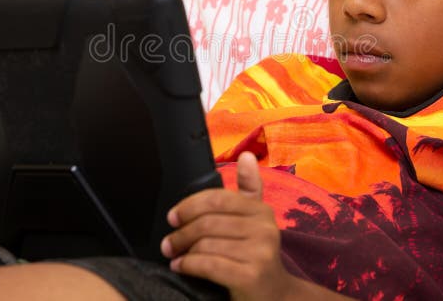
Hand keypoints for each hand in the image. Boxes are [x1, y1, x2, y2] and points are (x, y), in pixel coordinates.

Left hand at [160, 152, 293, 300]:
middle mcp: (265, 229)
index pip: (217, 198)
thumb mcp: (256, 221)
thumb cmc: (256, 256)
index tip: (173, 217)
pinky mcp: (251, 276)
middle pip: (208, 222)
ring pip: (206, 244)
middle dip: (182, 232)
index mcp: (261, 211)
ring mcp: (260, 253)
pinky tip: (181, 267)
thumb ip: (249, 189)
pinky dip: (188, 265)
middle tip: (168, 242)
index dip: (190, 206)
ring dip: (182, 251)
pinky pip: (208, 265)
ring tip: (174, 255)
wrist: (275, 296)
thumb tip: (246, 156)